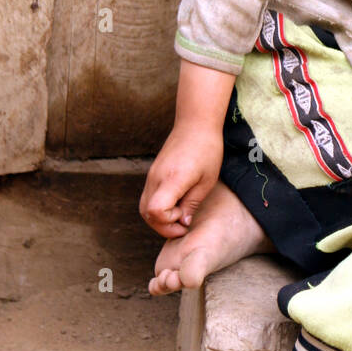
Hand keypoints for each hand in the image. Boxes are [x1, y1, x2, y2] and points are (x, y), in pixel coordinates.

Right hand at [139, 124, 223, 238]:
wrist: (195, 125)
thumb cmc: (207, 150)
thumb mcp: (207, 181)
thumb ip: (192, 203)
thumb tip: (183, 223)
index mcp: (172, 179)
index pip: (155, 210)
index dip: (168, 222)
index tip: (185, 218)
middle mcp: (156, 178)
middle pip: (146, 213)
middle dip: (163, 225)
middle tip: (184, 223)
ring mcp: (151, 176)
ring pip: (144, 207)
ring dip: (159, 218)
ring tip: (180, 214)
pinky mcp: (152, 174)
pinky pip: (148, 197)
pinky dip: (158, 208)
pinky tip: (175, 204)